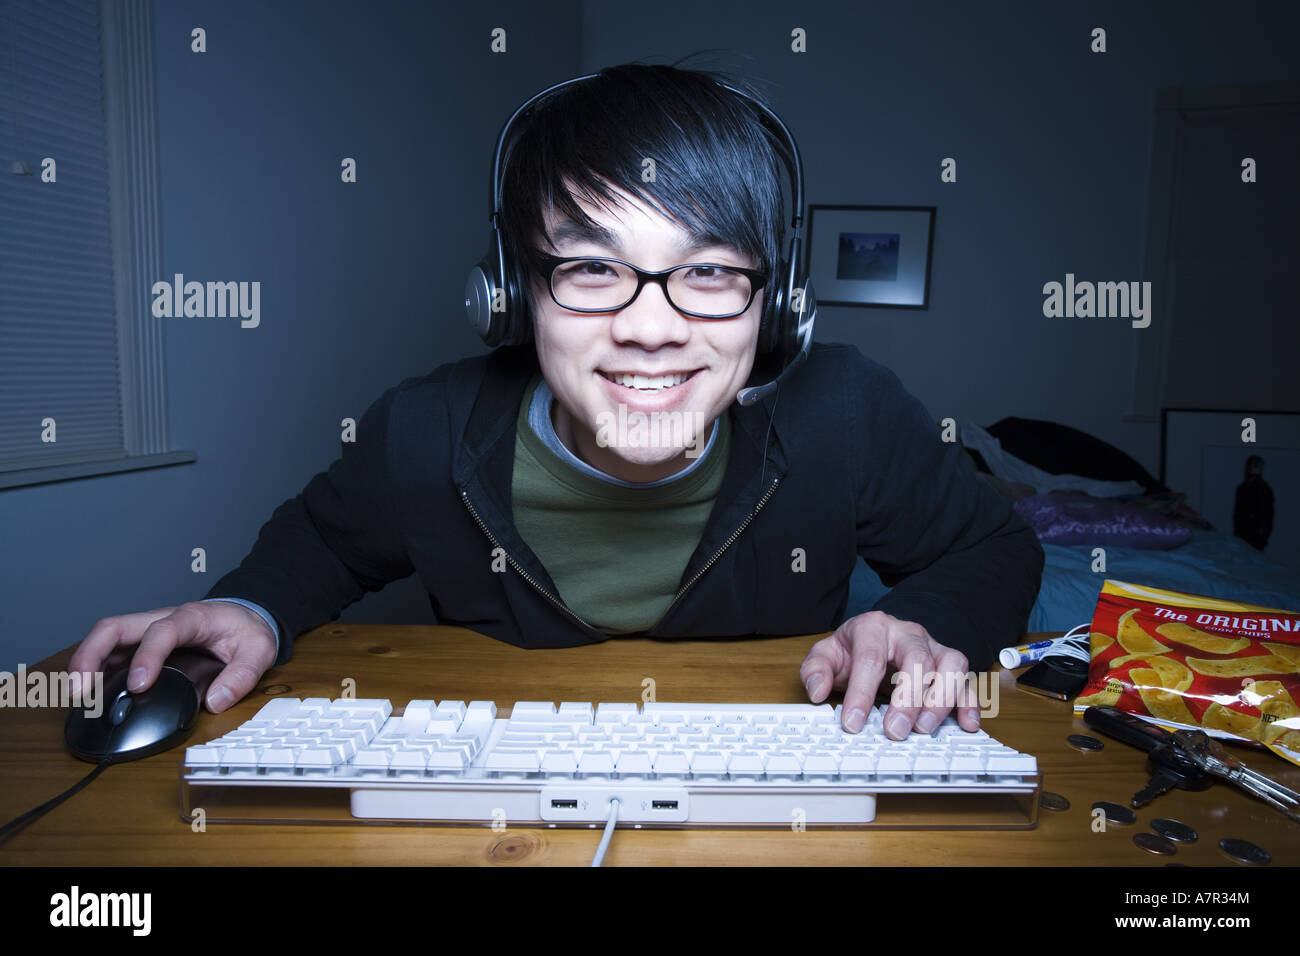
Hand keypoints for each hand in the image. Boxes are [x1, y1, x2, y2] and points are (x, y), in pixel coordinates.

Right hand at [69, 602, 276, 713]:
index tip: (141, 685)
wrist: (244, 617)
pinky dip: (94, 672)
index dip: (147, 656)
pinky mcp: (140, 646)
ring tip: (77, 698)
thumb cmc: (246, 631)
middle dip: (91, 655)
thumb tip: (215, 701)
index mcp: (192, 618)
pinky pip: (110, 654)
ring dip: (85, 665)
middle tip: (81, 690)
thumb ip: (242, 676)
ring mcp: (147, 632)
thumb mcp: (259, 651)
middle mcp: (162, 620)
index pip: (162, 630)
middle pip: (115, 627)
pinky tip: (89, 695)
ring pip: (105, 639)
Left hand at [799, 610, 979, 738]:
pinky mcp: (950, 665)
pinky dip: (970, 703)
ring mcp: (934, 647)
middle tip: (895, 731)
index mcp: (873, 628)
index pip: (870, 659)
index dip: (861, 693)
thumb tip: (817, 691)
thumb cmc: (853, 649)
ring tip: (924, 729)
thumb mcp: (826, 654)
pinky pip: (969, 680)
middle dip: (908, 698)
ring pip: (952, 664)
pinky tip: (966, 725)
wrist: (877, 636)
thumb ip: (816, 670)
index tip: (852, 723)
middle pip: (917, 659)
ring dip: (942, 699)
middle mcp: (909, 634)